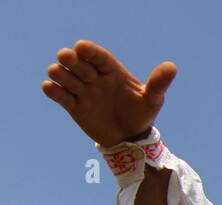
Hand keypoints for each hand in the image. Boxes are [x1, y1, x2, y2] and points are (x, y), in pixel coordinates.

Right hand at [42, 40, 177, 145]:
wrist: (129, 140)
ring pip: (67, 78)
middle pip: (79, 64)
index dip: (90, 51)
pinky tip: (49, 88)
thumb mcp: (152, 100)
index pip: (99, 57)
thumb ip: (158, 83)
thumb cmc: (142, 115)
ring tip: (57, 73)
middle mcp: (95, 78)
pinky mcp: (74, 106)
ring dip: (60, 74)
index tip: (82, 47)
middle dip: (72, 60)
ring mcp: (83, 91)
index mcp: (112, 71)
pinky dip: (54, 92)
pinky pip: (62, 97)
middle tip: (65, 57)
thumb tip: (172, 67)